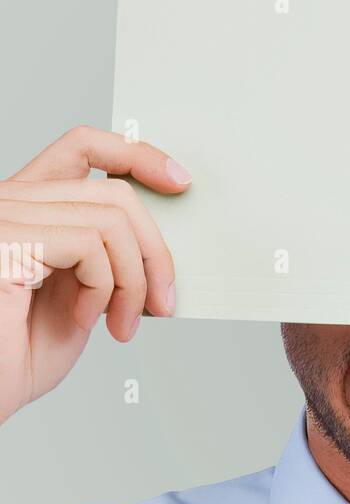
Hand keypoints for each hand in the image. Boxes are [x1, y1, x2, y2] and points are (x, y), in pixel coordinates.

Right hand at [0, 126, 189, 425]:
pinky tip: (86, 321)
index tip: (178, 183)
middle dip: (155, 252)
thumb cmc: (18, 356)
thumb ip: (109, 258)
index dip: (136, 155)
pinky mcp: (6, 240)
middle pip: (112, 191)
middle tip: (162, 304)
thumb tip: (163, 241)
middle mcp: (9, 202)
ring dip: (134, 281)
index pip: (82, 147)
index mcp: (26, 209)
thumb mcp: (81, 296)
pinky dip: (105, 288)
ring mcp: (4, 216)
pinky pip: (89, 244)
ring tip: (121, 325)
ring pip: (110, 220)